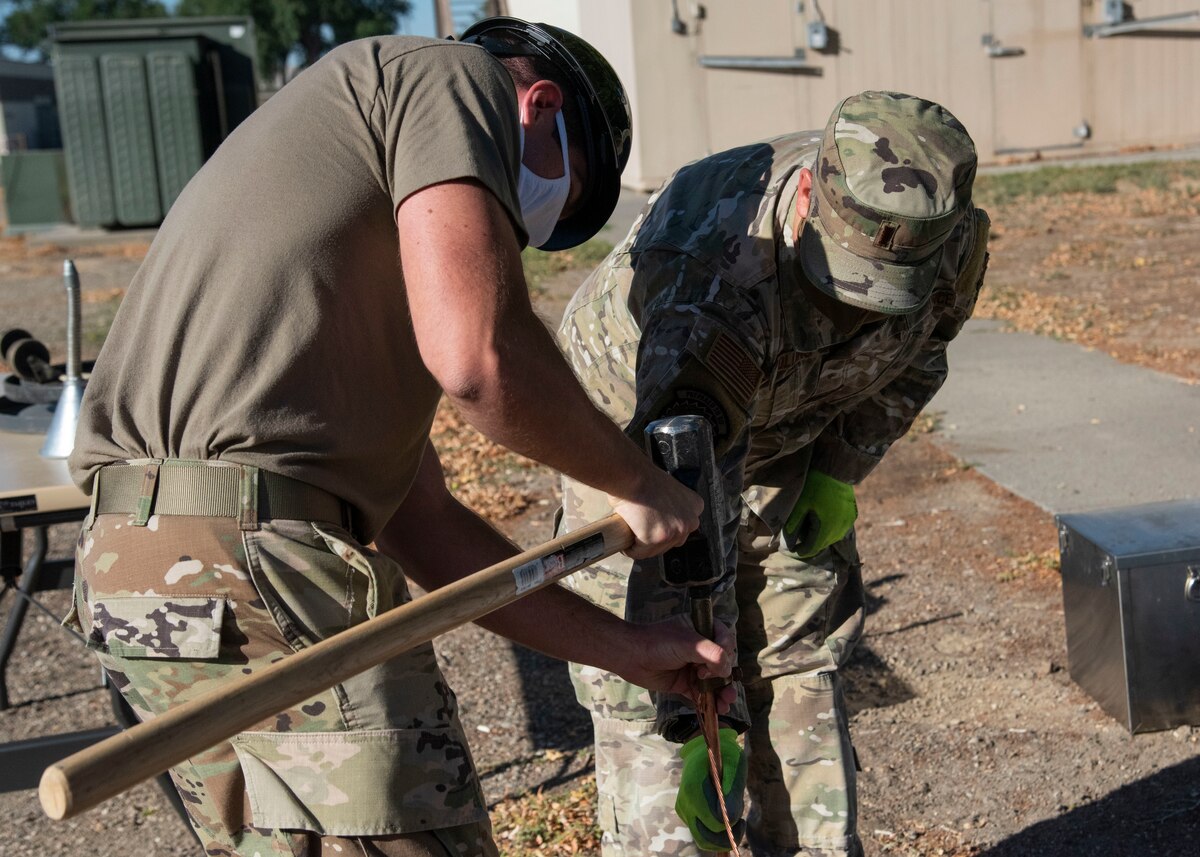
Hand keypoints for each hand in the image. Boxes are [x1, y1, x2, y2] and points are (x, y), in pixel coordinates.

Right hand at [609, 467, 702, 559]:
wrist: (631, 476)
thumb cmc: (643, 477)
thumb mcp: (669, 490)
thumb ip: (672, 506)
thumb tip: (661, 519)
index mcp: (695, 505)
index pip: (683, 526)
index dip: (665, 526)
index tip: (655, 524)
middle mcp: (690, 521)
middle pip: (672, 541)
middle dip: (655, 539)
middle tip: (641, 530)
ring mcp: (674, 531)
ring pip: (655, 549)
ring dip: (642, 545)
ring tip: (631, 534)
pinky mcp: (656, 539)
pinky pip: (640, 552)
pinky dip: (631, 549)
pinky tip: (626, 541)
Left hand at [614, 616, 735, 705]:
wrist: (631, 657)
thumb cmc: (659, 643)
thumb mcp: (688, 643)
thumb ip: (711, 654)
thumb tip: (727, 670)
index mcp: (702, 630)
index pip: (725, 640)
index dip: (727, 653)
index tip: (719, 663)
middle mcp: (700, 648)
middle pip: (723, 663)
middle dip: (728, 678)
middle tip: (728, 692)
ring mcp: (693, 666)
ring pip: (714, 681)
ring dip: (723, 692)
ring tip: (727, 703)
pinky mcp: (685, 683)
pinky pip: (702, 693)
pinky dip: (710, 701)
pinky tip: (718, 710)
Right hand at [675, 728, 746, 850]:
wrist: (705, 749)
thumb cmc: (723, 755)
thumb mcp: (735, 765)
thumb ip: (732, 791)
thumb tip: (730, 819)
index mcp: (693, 790)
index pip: (715, 823)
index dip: (731, 821)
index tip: (740, 805)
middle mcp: (684, 804)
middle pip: (706, 838)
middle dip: (727, 834)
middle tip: (741, 819)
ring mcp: (683, 811)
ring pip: (704, 839)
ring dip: (722, 834)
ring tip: (733, 814)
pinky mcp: (685, 815)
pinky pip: (702, 833)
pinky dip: (715, 830)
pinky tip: (723, 812)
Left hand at [784, 469, 856, 557]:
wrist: (837, 470)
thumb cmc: (816, 486)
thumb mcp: (801, 504)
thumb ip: (794, 523)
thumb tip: (786, 538)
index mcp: (826, 529)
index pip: (811, 549)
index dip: (799, 551)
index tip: (790, 549)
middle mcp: (840, 530)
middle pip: (821, 545)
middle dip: (808, 545)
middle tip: (796, 541)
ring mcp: (848, 523)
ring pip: (831, 538)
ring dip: (819, 538)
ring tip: (807, 532)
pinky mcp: (852, 516)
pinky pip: (839, 529)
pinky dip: (829, 530)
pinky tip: (820, 522)